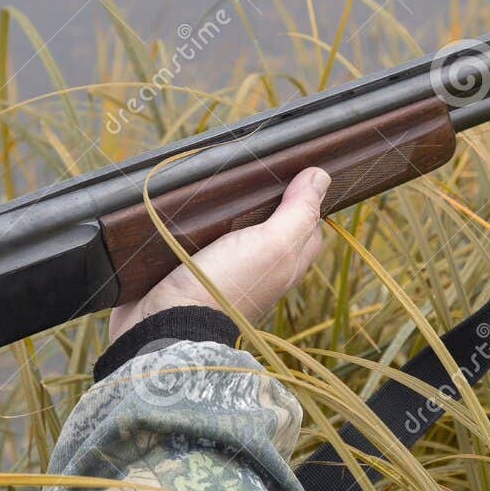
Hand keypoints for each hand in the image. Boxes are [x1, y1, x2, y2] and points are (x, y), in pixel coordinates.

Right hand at [109, 167, 330, 341]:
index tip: (292, 169)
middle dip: (269, 197)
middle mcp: (262, 268)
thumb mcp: (273, 245)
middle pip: (275, 224)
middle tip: (255, 167)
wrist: (167, 322)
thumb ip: (298, 214)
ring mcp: (228, 269)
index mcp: (287, 264)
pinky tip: (195, 205)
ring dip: (231, 208)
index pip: (308, 225)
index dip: (305, 197)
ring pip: (238, 229)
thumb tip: (322, 176)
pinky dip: (203, 222)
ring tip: (223, 179)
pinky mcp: (195, 269)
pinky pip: (206, 239)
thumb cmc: (226, 286)